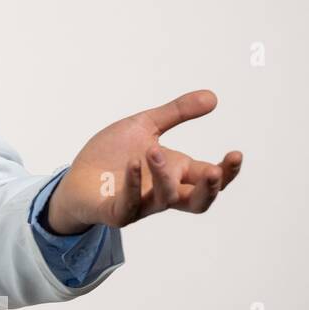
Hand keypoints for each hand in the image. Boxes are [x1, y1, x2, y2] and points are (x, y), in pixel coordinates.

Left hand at [45, 89, 241, 233]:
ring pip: (165, 200)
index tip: (235, 153)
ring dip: (164, 175)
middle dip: (210, 189)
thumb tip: (213, 97)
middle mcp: (163, 192)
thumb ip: (176, 113)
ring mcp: (141, 205)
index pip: (210, 178)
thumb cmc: (110, 155)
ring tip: (153, 150)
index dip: (227, 171)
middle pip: (198, 202)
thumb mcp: (144, 126)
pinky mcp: (116, 212)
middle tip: (214, 171)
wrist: (75, 177)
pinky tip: (133, 163)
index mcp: (175, 173)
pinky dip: (134, 184)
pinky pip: (130, 204)